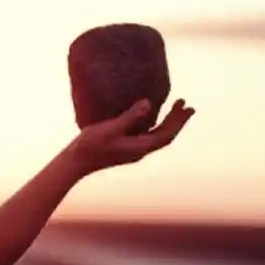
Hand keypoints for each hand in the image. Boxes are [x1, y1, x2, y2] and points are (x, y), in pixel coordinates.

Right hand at [64, 98, 195, 175]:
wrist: (76, 162)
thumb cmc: (91, 145)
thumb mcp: (111, 128)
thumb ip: (130, 117)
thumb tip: (149, 103)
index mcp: (140, 148)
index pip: (167, 135)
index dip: (179, 121)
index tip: (188, 107)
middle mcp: (140, 150)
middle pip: (165, 135)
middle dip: (177, 120)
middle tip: (187, 105)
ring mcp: (133, 150)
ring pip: (157, 136)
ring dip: (168, 122)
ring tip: (176, 109)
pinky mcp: (126, 148)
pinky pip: (147, 135)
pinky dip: (156, 125)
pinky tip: (152, 116)